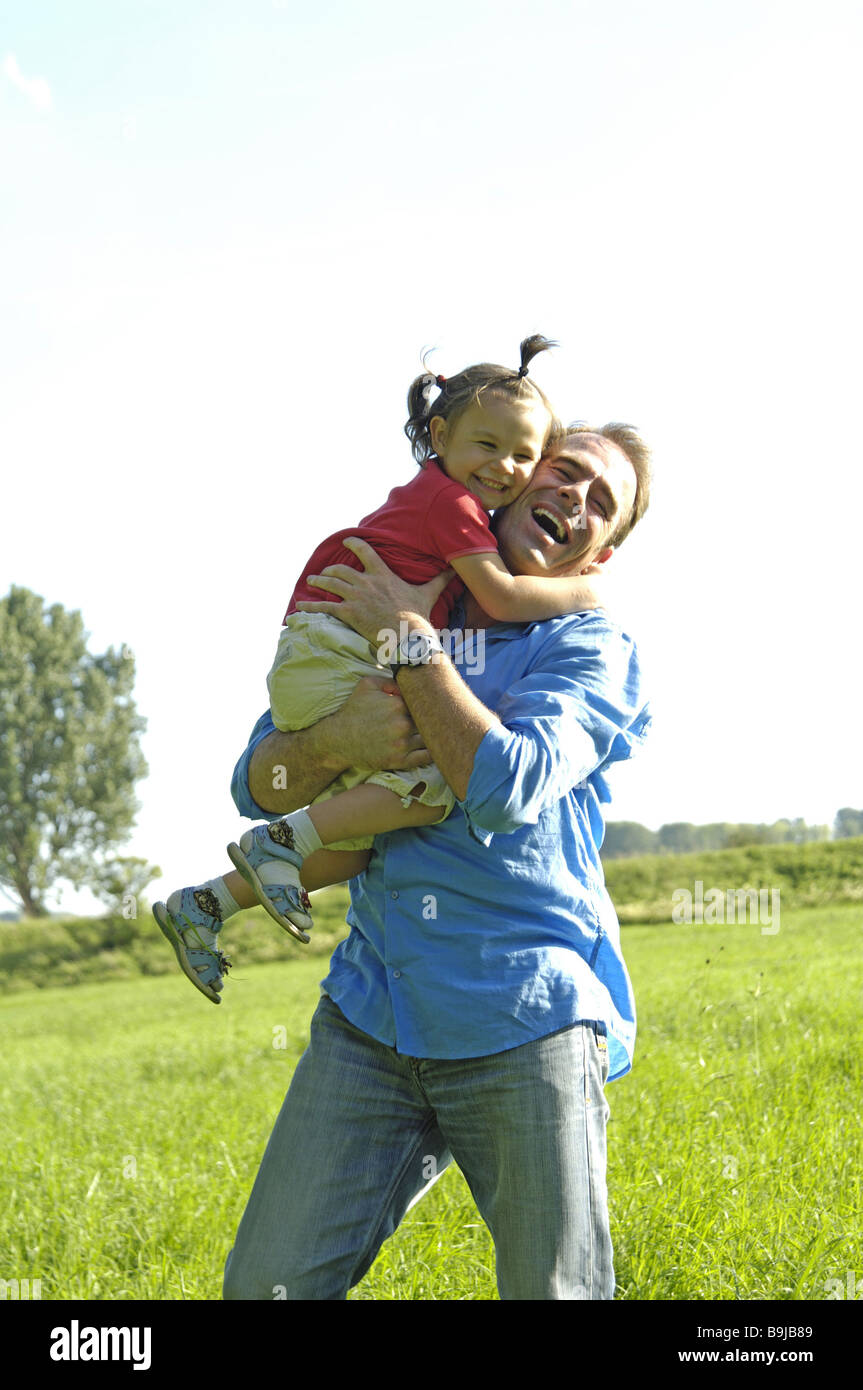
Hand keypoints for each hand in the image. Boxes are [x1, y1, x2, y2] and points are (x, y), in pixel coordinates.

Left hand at [295, 537, 454, 644]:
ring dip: (318, 582)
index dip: (354, 544)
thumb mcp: (428, 594)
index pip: (365, 552)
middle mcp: (366, 582)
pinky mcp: (348, 613)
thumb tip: (454, 570)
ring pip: (330, 584)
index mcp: (382, 574)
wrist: (408, 635)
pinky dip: (310, 606)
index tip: (347, 541)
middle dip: (330, 569)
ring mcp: (355, 597)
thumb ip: (440, 580)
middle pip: (341, 569)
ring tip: (311, 581)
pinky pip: (325, 607)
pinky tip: (300, 607)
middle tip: (324, 571)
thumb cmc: (417, 615)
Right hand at [326, 675, 430, 771]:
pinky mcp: (399, 760)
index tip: (430, 705)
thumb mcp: (367, 685)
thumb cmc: (353, 711)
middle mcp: (402, 724)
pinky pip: (426, 757)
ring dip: (432, 735)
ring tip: (437, 732)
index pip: (424, 702)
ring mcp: (401, 744)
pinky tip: (437, 747)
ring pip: (429, 738)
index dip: (427, 703)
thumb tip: (411, 681)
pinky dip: (433, 752)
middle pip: (429, 720)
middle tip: (438, 718)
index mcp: (398, 704)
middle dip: (431, 719)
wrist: (338, 739)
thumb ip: (391, 680)